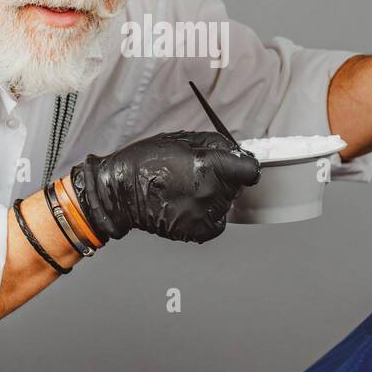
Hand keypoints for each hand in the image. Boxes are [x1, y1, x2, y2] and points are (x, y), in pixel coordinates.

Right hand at [70, 131, 260, 243]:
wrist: (120, 192)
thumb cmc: (145, 162)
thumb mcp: (181, 139)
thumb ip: (215, 143)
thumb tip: (236, 152)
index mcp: (210, 165)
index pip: (250, 170)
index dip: (244, 165)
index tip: (237, 166)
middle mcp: (211, 191)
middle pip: (238, 187)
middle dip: (225, 179)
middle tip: (198, 175)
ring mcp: (205, 214)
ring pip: (227, 204)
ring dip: (215, 197)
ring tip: (187, 190)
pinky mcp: (198, 232)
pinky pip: (217, 223)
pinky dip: (208, 216)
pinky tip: (189, 206)